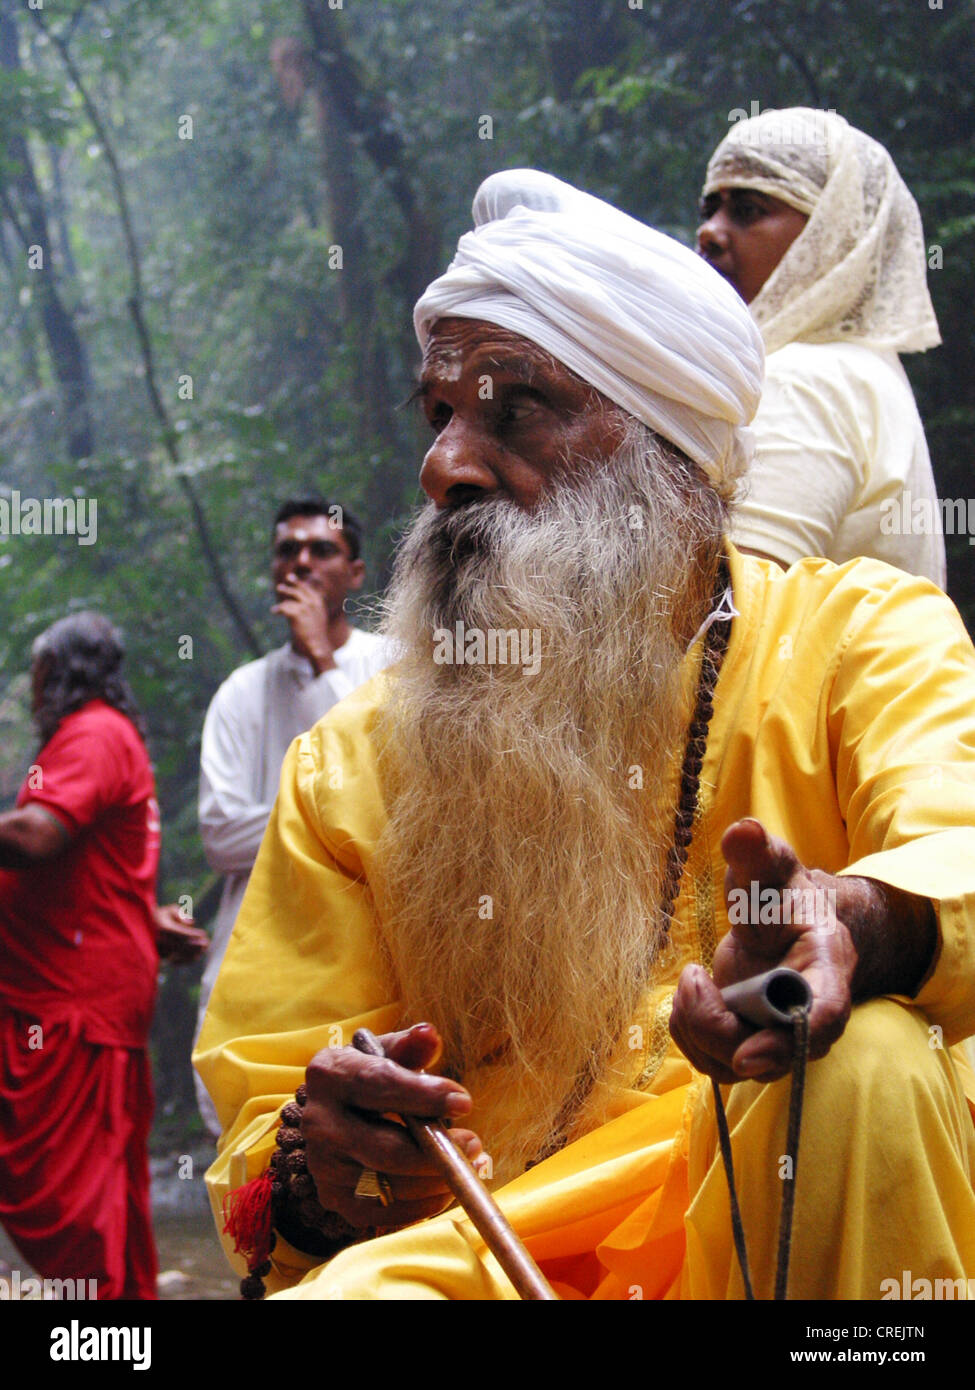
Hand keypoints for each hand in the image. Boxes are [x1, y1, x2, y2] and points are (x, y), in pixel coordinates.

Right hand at [154, 902, 208, 962]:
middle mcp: (161, 940)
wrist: (140, 928)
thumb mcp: (168, 910)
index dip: (194, 934)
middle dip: (196, 945)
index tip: (204, 934)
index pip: (182, 933)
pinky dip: (185, 961)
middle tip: (207, 944)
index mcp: (164, 928)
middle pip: (182, 945)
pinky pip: (173, 961)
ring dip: (192, 954)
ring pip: (178, 955)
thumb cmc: (158, 916)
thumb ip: (180, 913)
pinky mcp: (159, 957)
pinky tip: (195, 957)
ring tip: (203, 951)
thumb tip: (191, 923)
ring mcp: (159, 950)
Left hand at [272, 574, 334, 672]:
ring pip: (292, 596)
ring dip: (284, 592)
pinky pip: (285, 607)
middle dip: (290, 586)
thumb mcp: (318, 617)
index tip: (290, 578)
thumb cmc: (317, 632)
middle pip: (299, 590)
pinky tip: (274, 611)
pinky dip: (278, 609)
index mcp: (319, 602)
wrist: (318, 644)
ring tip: (278, 589)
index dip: (299, 583)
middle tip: (279, 586)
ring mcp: (305, 607)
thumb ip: (312, 607)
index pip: (308, 589)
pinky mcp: (297, 614)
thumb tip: (303, 601)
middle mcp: (313, 603)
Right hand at [301, 1022, 482, 1228]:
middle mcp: (318, 1122)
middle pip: (386, 1149)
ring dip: (436, 1181)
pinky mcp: (334, 1198)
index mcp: (330, 1073)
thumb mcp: (385, 1052)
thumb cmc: (369, 1076)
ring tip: (465, 1164)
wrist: (333, 1111)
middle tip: (473, 1144)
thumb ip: (410, 1046)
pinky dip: (422, 1205)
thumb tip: (428, 1035)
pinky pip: (385, 1212)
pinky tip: (443, 1186)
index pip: (380, 1085)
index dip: (425, 1095)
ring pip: (389, 1185)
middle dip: (437, 1151)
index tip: (465, 1103)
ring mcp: (323, 1165)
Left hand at [670, 819, 857, 1083]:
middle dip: (718, 1026)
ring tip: (692, 977)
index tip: (748, 1054)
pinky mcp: (749, 1046)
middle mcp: (810, 1017)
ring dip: (697, 1027)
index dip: (788, 1040)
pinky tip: (692, 994)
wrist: (782, 921)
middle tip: (693, 975)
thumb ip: (759, 853)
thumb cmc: (781, 894)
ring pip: (735, 1065)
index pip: (824, 1016)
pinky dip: (690, 1032)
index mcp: (828, 970)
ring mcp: (779, 1038)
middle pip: (770, 1052)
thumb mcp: (771, 869)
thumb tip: (743, 830)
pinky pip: (713, 1062)